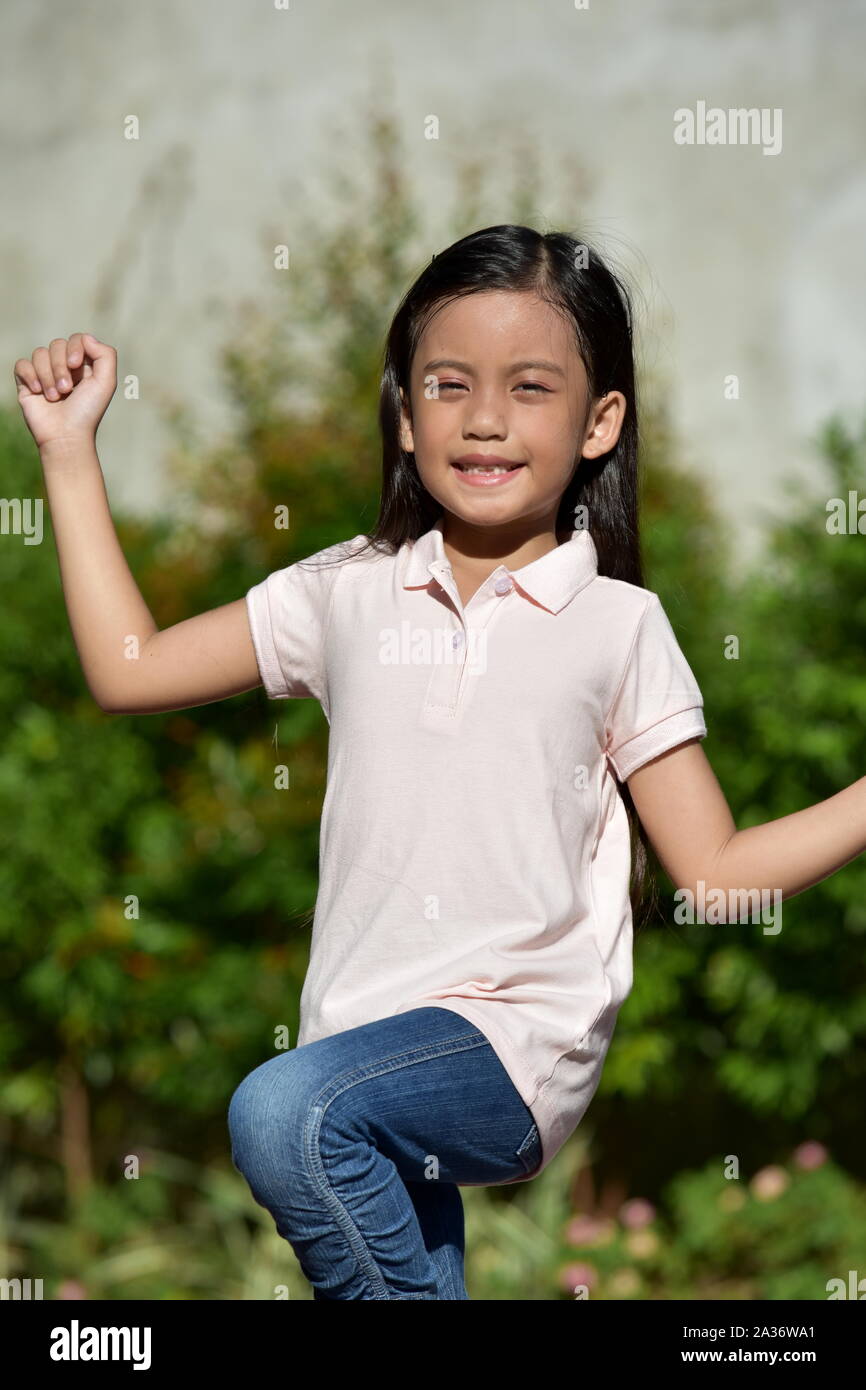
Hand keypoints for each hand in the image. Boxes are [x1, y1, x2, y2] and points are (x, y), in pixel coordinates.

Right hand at [13, 333, 116, 450]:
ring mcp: (45, 373)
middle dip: (60, 367)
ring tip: (55, 397)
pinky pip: (22, 364)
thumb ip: (105, 355)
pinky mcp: (27, 382)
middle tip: (67, 390)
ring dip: (47, 376)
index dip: (74, 347)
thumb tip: (85, 338)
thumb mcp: (106, 383)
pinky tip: (38, 392)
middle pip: (57, 344)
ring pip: (39, 353)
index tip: (75, 365)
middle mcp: (64, 366)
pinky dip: (30, 376)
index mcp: (84, 365)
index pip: (77, 339)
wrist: (65, 436)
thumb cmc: (87, 411)